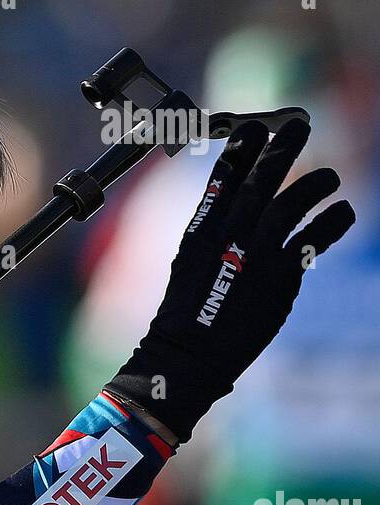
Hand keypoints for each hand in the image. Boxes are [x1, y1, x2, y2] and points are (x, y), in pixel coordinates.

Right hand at [107, 118, 354, 442]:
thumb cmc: (186, 314)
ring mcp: (259, 253)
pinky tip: (341, 214)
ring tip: (330, 181)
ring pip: (297, 201)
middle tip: (302, 125)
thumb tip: (239, 208)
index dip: (244, 147)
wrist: (189, 356)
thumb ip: (213, 231)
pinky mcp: (282, 276)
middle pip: (264, 178)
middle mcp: (231, 234)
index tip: (257, 127)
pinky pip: (318, 237)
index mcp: (203, 229)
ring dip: (319, 184)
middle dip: (285, 147)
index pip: (226, 175)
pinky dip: (334, 221)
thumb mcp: (189, 263)